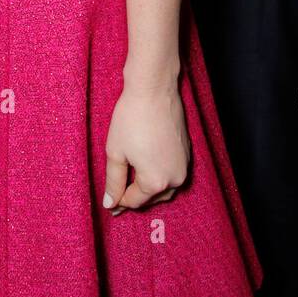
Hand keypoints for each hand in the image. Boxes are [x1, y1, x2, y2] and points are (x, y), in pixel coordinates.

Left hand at [103, 83, 189, 215]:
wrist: (154, 91)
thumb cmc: (132, 119)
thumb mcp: (115, 153)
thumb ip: (114, 181)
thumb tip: (111, 203)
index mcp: (156, 182)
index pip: (134, 201)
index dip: (119, 202)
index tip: (110, 205)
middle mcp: (175, 179)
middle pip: (151, 197)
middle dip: (135, 196)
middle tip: (117, 194)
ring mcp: (184, 166)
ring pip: (165, 187)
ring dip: (149, 187)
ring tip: (131, 182)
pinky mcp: (187, 153)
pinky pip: (172, 172)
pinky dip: (159, 174)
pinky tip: (146, 166)